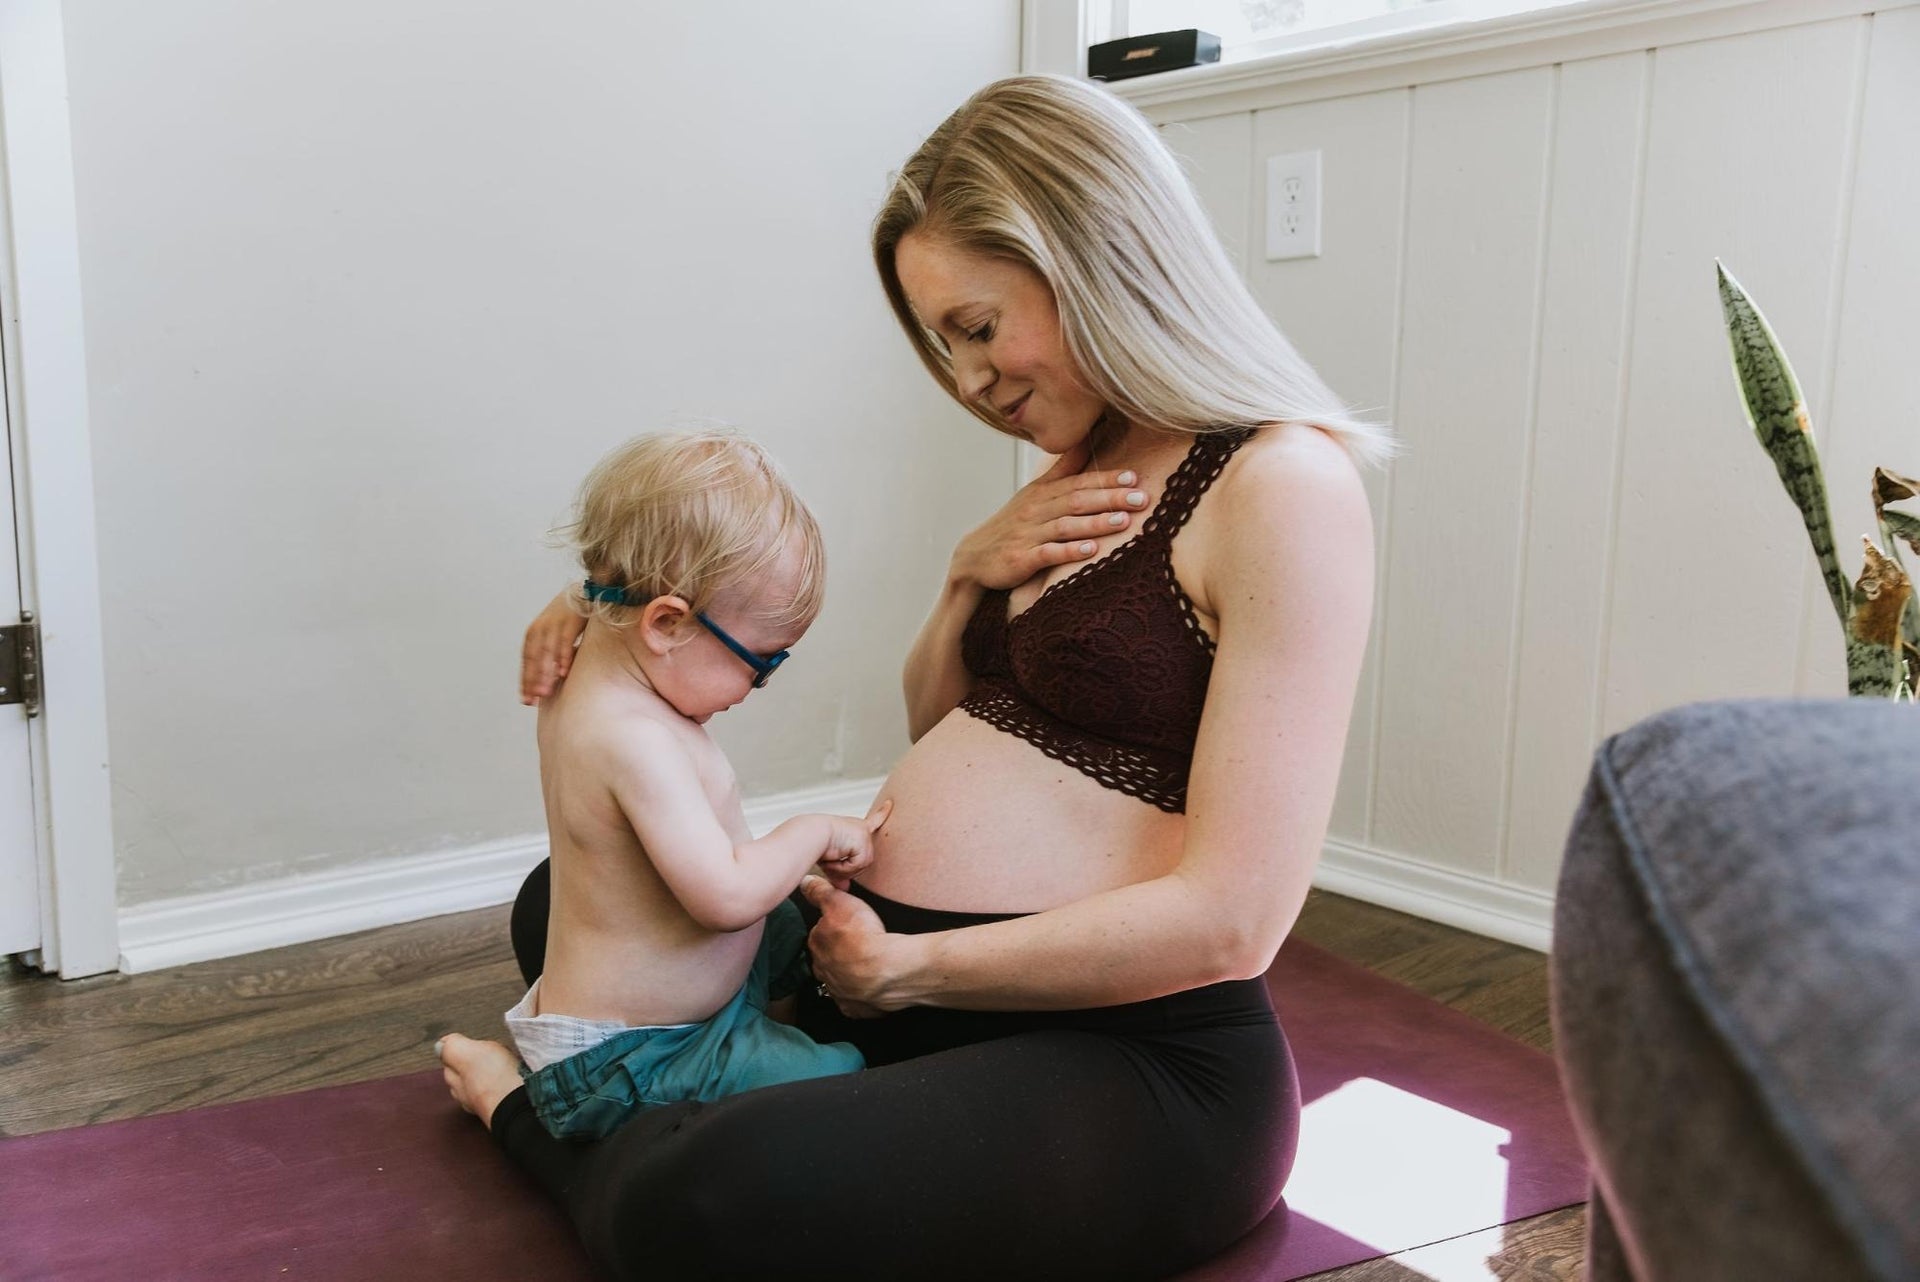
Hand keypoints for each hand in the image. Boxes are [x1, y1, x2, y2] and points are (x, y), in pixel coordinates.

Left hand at [521, 590, 587, 704]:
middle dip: (533, 680)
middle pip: (534, 658)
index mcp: (534, 633)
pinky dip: (563, 657)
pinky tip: (563, 672)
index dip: (526, 680)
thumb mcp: (554, 632)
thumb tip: (547, 679)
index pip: (527, 660)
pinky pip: (565, 642)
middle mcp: (541, 628)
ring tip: (545, 691)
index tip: (526, 699)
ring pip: (547, 652)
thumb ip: (548, 652)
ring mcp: (555, 623)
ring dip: (545, 673)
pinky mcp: (571, 620)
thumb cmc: (569, 616)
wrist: (586, 591)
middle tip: (534, 699)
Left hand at [801, 874, 903, 1017]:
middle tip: (857, 946)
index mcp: (818, 946)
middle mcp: (823, 971)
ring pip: (839, 981)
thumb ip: (820, 892)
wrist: (887, 970)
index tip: (845, 926)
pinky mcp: (855, 1009)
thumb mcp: (840, 902)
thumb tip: (805, 882)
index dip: (832, 929)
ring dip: (848, 975)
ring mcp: (838, 992)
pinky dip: (860, 996)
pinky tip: (872, 987)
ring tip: (865, 967)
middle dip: (837, 954)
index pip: (819, 935)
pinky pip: (854, 1002)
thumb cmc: (864, 936)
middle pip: (827, 960)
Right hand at [814, 799, 891, 890]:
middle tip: (829, 860)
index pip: (872, 822)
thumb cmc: (813, 844)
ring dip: (843, 868)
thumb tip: (844, 887)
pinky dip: (843, 867)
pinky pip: (857, 865)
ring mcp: (864, 833)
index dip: (882, 814)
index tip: (890, 803)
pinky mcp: (863, 838)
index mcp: (854, 828)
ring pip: (861, 866)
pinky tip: (833, 857)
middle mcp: (861, 828)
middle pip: (863, 862)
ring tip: (829, 858)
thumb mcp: (830, 862)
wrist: (807, 835)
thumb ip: (840, 874)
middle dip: (846, 868)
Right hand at [949, 441, 1150, 590]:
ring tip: (1123, 521)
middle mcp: (1035, 510)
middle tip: (1141, 497)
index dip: (1105, 478)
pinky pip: (1047, 554)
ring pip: (1065, 526)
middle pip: (1076, 500)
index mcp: (1041, 492)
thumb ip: (1063, 470)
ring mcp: (1027, 534)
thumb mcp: (1035, 493)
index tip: (1133, 476)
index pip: (1077, 481)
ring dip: (1095, 523)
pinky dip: (1069, 552)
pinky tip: (1090, 551)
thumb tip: (1088, 441)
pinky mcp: (1020, 559)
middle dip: (1109, 498)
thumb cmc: (1013, 524)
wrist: (973, 557)